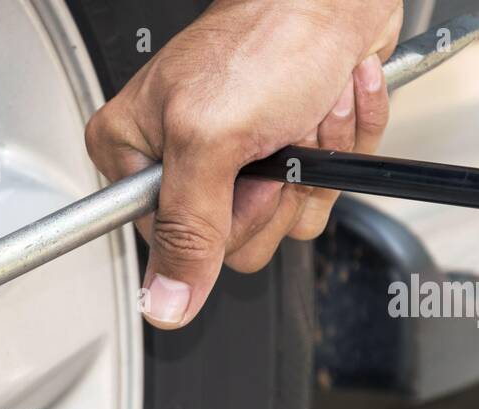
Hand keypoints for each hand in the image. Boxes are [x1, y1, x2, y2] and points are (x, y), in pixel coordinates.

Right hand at [85, 0, 401, 328]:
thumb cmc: (268, 35)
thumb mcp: (210, 141)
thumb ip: (188, 230)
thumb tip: (166, 302)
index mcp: (136, 153)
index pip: (172, 244)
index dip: (220, 219)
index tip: (237, 176)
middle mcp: (183, 160)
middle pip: (234, 241)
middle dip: (276, 186)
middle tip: (275, 135)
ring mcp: (240, 160)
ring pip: (285, 220)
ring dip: (316, 160)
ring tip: (305, 107)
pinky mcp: (290, 152)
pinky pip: (322, 190)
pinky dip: (343, 145)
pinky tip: (330, 101)